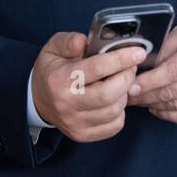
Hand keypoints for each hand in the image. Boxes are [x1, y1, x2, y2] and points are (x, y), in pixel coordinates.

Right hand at [31, 32, 145, 141]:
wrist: (38, 100)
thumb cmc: (51, 71)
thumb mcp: (53, 48)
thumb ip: (69, 41)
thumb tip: (85, 40)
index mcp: (60, 80)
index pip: (96, 68)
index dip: (121, 59)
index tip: (138, 52)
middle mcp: (67, 104)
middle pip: (109, 94)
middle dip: (127, 78)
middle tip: (131, 67)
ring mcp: (75, 123)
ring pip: (114, 110)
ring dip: (124, 94)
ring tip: (120, 82)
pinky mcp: (83, 135)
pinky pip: (114, 125)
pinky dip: (120, 111)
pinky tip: (114, 99)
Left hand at [126, 15, 176, 124]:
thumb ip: (168, 46)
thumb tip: (148, 64)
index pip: (170, 73)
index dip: (148, 82)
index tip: (130, 85)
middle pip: (171, 93)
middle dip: (145, 96)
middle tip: (126, 95)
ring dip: (155, 106)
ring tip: (139, 101)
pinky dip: (172, 116)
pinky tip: (159, 109)